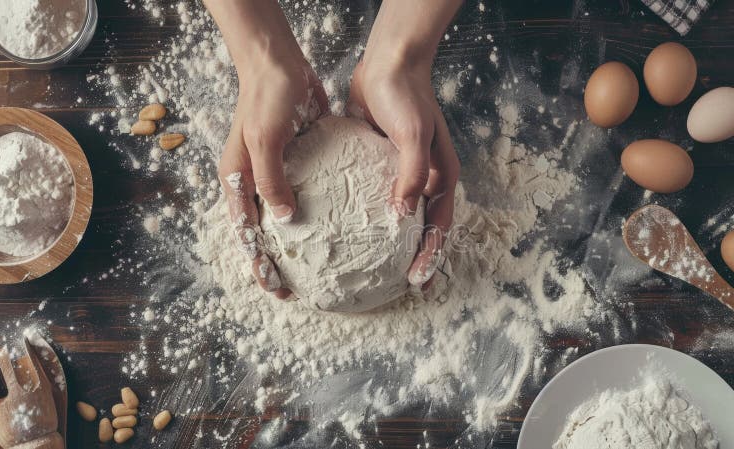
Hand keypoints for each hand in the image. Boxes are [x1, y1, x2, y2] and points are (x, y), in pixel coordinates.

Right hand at [218, 55, 327, 298]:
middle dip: (277, 263)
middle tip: (297, 292)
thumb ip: (271, 180)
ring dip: (299, 242)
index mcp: (238, 179)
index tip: (275, 290)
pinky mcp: (300, 162)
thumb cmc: (266, 98)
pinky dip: (317, 213)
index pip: (247, 233)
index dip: (259, 263)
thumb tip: (282, 219)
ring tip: (320, 267)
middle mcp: (255, 181)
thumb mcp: (264, 139)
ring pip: (286, 217)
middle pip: (265, 232)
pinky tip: (339, 227)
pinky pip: (309, 193)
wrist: (280, 63)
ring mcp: (278, 172)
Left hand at [348, 53, 459, 289]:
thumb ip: (410, 174)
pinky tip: (351, 230)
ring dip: (392, 241)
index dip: (431, 254)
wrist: (388, 63)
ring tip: (374, 266)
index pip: (439, 225)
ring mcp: (401, 172)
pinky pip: (375, 196)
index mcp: (440, 175)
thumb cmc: (406, 97)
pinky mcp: (378, 164)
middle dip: (415, 255)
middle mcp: (423, 178)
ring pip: (399, 216)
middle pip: (422, 226)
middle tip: (400, 284)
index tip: (417, 280)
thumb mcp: (413, 135)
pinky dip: (369, 216)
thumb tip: (404, 214)